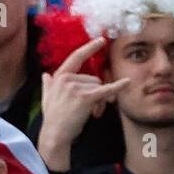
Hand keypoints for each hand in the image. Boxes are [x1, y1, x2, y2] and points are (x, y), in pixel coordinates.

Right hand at [37, 37, 129, 171]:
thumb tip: (45, 75)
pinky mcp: (84, 97)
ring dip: (101, 101)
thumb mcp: (47, 97)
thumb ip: (48, 85)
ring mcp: (75, 87)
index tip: (101, 40)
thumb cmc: (53, 118)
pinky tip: (128, 82)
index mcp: (59, 76)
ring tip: (92, 112)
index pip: (76, 57)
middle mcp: (67, 78)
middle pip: (94, 79)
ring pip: (99, 88)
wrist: (55, 133)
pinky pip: (105, 90)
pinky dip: (117, 87)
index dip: (89, 48)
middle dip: (97, 93)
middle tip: (93, 109)